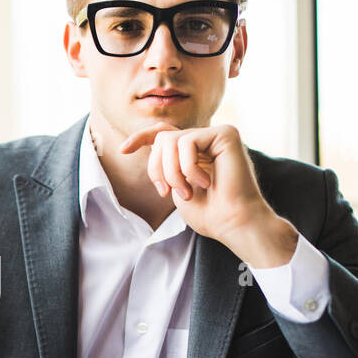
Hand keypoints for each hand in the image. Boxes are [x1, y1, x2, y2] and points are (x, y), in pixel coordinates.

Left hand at [120, 123, 293, 266]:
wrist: (233, 223)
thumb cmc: (210, 214)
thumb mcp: (177, 188)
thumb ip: (166, 166)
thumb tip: (151, 144)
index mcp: (195, 152)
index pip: (163, 134)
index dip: (141, 137)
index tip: (123, 150)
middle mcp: (205, 140)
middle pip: (162, 138)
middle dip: (157, 168)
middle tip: (167, 193)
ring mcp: (216, 135)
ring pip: (171, 140)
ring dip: (172, 172)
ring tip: (187, 192)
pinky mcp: (226, 134)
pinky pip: (188, 142)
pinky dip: (188, 167)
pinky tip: (205, 182)